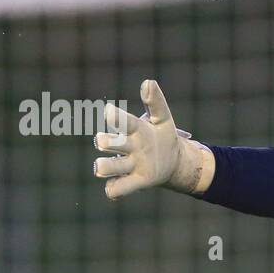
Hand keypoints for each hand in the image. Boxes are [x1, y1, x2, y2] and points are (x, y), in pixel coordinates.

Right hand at [93, 79, 212, 198]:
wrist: (173, 161)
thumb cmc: (163, 137)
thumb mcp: (164, 119)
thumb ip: (156, 102)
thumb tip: (148, 82)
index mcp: (135, 129)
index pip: (123, 121)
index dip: (115, 117)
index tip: (109, 111)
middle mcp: (127, 146)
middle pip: (109, 143)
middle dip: (105, 142)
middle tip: (105, 141)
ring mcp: (129, 165)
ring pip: (108, 167)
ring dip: (103, 166)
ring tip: (100, 167)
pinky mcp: (135, 182)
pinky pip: (116, 188)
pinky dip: (113, 190)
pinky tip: (113, 188)